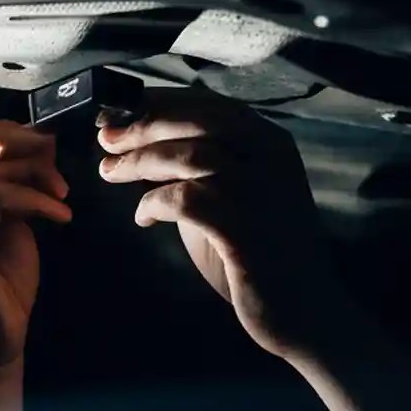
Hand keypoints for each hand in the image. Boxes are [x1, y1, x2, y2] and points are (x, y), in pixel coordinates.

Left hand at [98, 87, 346, 359]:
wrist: (304, 309)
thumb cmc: (258, 253)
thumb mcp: (231, 196)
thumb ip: (198, 168)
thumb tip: (138, 143)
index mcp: (270, 142)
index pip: (210, 103)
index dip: (158, 102)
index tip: (118, 109)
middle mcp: (270, 157)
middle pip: (197, 120)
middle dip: (143, 124)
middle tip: (105, 139)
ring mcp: (260, 190)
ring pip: (189, 155)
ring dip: (139, 160)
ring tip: (109, 172)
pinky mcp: (244, 227)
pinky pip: (186, 199)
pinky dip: (154, 202)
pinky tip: (143, 217)